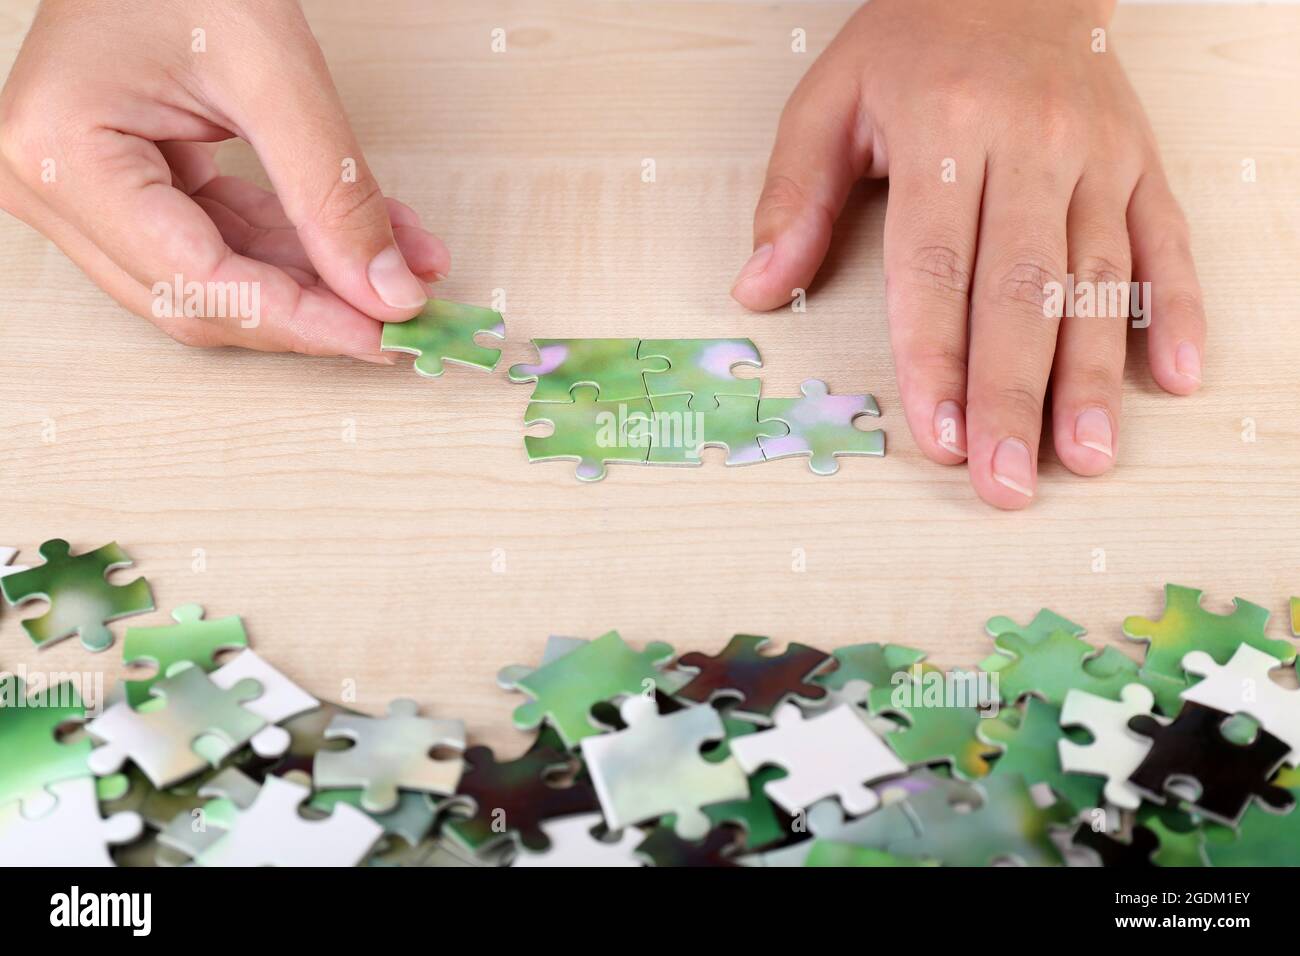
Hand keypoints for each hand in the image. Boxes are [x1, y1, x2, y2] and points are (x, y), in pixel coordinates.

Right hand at [0, 0, 445, 361]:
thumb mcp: (272, 70)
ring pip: (214, 284)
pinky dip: (292, 250)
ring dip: (313, 285)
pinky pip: (216, 245)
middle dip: (312, 311)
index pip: (197, 281)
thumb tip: (386, 289)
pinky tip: (360, 248)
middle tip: (399, 314)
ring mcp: (83, 191)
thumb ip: (332, 191)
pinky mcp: (124, 186)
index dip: (300, 319)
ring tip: (398, 273)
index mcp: (63, 155)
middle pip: (200, 299)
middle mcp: (53, 186)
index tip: (382, 333)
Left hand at [732, 0, 1204, 507]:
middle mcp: (1030, 144)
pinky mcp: (1142, 161)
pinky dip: (1176, 310)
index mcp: (944, 129)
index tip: (937, 435)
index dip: (935, 358)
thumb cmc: (914, 41)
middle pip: (1020, 290)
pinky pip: (1165, 241)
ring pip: (1097, 279)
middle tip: (1006, 482)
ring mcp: (1097, 154)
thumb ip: (793, 196)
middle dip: (1012, 395)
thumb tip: (757, 290)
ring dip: (1092, 377)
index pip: (935, 266)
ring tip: (1084, 459)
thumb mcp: (829, 99)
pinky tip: (1175, 379)